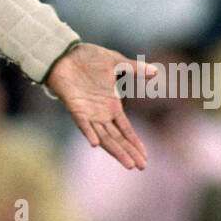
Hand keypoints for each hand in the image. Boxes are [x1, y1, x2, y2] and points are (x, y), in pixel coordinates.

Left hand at [46, 43, 155, 170]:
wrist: (64, 52)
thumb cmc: (88, 57)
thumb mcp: (116, 62)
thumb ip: (135, 68)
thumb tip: (156, 72)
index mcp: (111, 105)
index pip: (125, 129)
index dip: (135, 143)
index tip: (145, 158)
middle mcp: (100, 113)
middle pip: (117, 138)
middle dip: (128, 152)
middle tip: (141, 167)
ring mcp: (88, 112)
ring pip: (103, 136)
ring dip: (114, 150)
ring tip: (128, 164)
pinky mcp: (75, 107)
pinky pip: (82, 124)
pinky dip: (88, 133)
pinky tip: (95, 143)